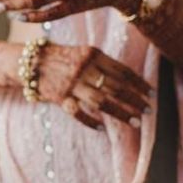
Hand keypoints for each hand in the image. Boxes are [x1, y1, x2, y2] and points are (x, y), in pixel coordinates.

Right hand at [35, 44, 151, 130]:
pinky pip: (77, 112)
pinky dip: (90, 121)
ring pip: (101, 101)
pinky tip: (102, 129)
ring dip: (120, 112)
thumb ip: (104, 64)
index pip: (122, 70)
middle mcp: (84, 68)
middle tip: (148, 110)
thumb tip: (130, 81)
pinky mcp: (59, 97)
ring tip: (136, 121)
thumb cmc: (64, 58)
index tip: (151, 94)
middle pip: (115, 87)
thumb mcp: (85, 53)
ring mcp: (72, 84)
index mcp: (94, 54)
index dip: (139, 83)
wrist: (31, 62)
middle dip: (135, 99)